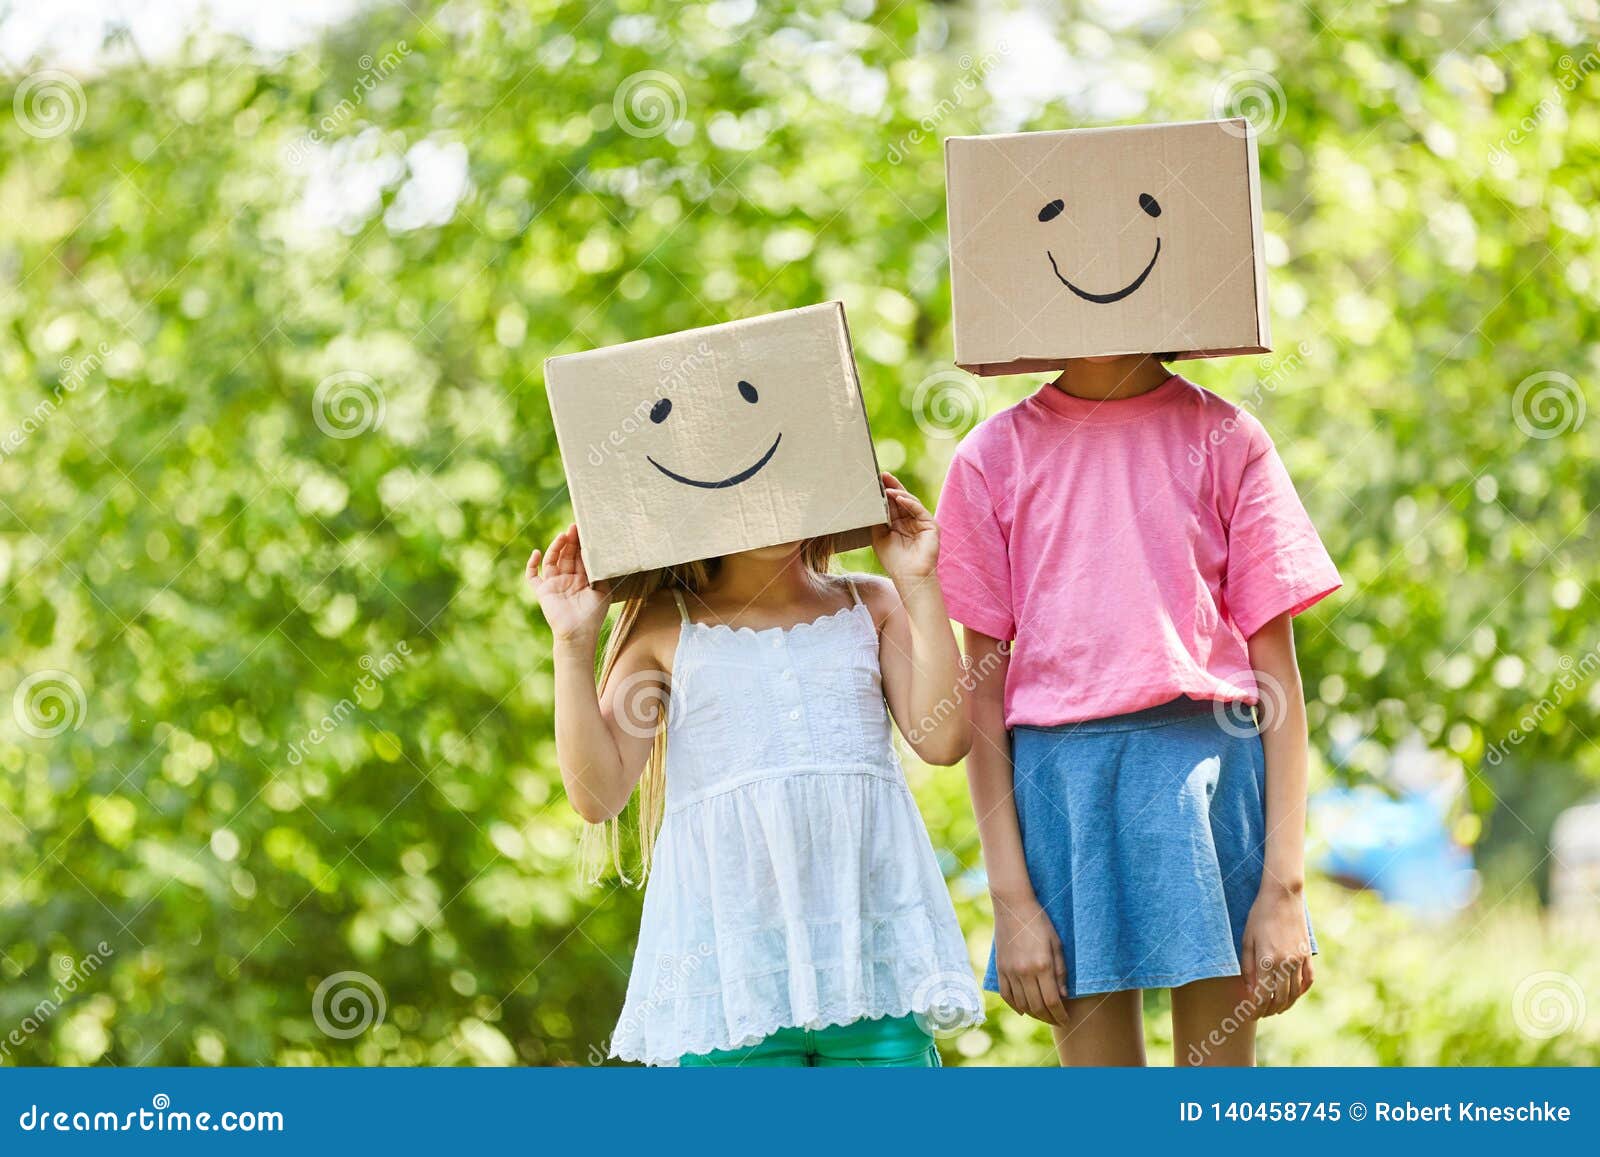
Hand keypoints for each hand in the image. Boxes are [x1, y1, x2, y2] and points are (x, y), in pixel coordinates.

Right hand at [526, 525, 610, 645]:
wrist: (579, 633)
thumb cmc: (593, 615)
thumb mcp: (602, 590)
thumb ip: (598, 572)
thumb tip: (596, 553)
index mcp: (582, 579)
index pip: (580, 557)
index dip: (581, 544)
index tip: (584, 530)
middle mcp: (567, 579)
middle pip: (566, 555)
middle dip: (570, 541)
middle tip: (574, 527)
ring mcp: (554, 584)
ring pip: (552, 560)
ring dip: (556, 547)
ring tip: (562, 536)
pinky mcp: (543, 591)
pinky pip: (532, 576)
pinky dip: (532, 564)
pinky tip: (537, 553)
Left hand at [870, 472, 939, 584]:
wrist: (909, 576)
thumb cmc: (893, 560)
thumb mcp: (879, 536)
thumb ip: (878, 519)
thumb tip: (870, 503)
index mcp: (900, 523)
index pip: (892, 503)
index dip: (884, 492)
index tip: (874, 481)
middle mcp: (911, 520)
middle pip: (902, 498)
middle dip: (892, 486)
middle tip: (881, 475)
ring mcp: (922, 522)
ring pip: (910, 502)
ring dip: (898, 493)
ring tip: (886, 487)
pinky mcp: (931, 525)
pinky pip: (919, 510)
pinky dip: (908, 502)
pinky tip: (897, 497)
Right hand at [992, 892, 1069, 1026]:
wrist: (1013, 906)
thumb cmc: (1039, 922)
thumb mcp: (1056, 944)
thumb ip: (1060, 971)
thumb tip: (1063, 996)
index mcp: (1042, 965)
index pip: (1052, 1001)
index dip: (1060, 1015)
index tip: (1066, 1020)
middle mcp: (1025, 972)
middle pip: (1037, 1006)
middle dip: (1049, 1018)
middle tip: (1057, 1021)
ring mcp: (1010, 971)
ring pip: (1022, 1004)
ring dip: (1034, 1014)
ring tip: (1044, 1016)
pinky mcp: (1000, 968)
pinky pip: (1006, 995)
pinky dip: (1015, 1006)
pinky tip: (1023, 1010)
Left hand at [1240, 885, 1313, 1016]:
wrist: (1283, 896)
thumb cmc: (1259, 916)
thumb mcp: (1246, 940)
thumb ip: (1247, 968)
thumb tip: (1248, 991)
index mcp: (1266, 960)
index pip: (1261, 996)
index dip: (1254, 1009)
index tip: (1249, 1014)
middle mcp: (1285, 964)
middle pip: (1278, 999)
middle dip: (1268, 1010)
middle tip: (1260, 1013)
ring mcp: (1299, 960)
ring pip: (1294, 993)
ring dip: (1284, 1005)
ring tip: (1274, 1008)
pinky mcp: (1308, 955)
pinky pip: (1307, 981)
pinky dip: (1300, 992)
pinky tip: (1292, 995)